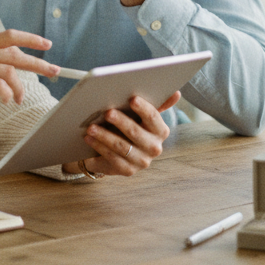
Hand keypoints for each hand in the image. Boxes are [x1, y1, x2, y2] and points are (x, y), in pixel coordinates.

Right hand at [0, 29, 58, 118]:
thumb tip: (16, 64)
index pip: (9, 35)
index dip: (30, 38)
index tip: (47, 44)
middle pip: (15, 52)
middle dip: (38, 62)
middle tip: (55, 71)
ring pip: (9, 70)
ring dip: (21, 87)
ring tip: (19, 99)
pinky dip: (8, 94)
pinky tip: (7, 101)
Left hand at [63, 91, 180, 178]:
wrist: (119, 151)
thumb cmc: (131, 126)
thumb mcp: (141, 115)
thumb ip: (156, 104)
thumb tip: (176, 93)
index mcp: (160, 131)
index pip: (153, 118)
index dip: (143, 108)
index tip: (131, 98)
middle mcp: (154, 148)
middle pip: (136, 133)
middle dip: (121, 121)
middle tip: (107, 112)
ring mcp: (141, 161)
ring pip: (122, 146)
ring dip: (104, 135)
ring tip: (90, 126)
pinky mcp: (127, 171)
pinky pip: (112, 158)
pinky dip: (99, 146)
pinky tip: (88, 138)